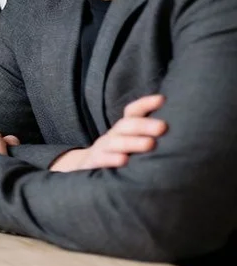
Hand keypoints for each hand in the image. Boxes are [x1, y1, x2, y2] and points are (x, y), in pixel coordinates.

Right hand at [51, 94, 165, 171]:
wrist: (85, 166)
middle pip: (126, 126)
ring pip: (116, 142)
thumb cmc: (118, 155)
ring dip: (133, 142)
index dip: (145, 104)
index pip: (132, 112)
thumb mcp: (130, 143)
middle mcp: (113, 136)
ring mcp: (102, 149)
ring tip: (150, 144)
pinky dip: (111, 160)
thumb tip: (180, 134)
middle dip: (144, 125)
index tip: (162, 99)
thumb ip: (149, 137)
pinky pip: (102, 159)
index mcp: (124, 129)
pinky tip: (123, 161)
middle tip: (163, 127)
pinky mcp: (93, 163)